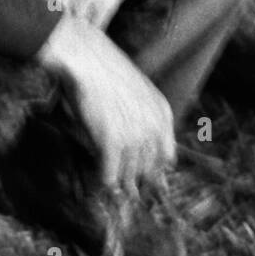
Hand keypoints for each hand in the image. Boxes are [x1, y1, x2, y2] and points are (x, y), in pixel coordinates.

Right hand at [36, 15, 174, 192]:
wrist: (88, 59)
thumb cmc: (105, 72)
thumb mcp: (135, 92)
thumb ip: (142, 118)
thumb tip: (139, 148)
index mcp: (162, 113)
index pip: (166, 156)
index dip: (154, 172)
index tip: (146, 184)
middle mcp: (153, 127)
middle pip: (147, 169)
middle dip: (135, 183)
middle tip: (125, 196)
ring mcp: (134, 135)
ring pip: (128, 174)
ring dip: (118, 186)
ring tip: (110, 195)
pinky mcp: (113, 142)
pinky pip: (109, 174)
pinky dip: (101, 183)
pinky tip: (97, 187)